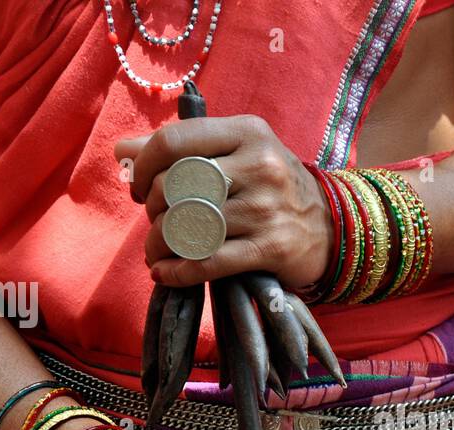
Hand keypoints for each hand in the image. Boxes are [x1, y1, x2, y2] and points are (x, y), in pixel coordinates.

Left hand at [116, 115, 332, 289]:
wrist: (333, 229)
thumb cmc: (272, 188)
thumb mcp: (236, 154)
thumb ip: (180, 150)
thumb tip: (120, 150)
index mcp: (247, 132)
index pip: (174, 142)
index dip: (143, 167)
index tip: (141, 189)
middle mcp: (259, 165)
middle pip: (176, 186)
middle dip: (154, 211)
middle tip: (158, 222)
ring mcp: (266, 209)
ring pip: (187, 226)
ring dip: (160, 245)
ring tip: (158, 252)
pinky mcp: (271, 249)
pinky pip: (208, 262)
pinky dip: (178, 272)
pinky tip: (167, 274)